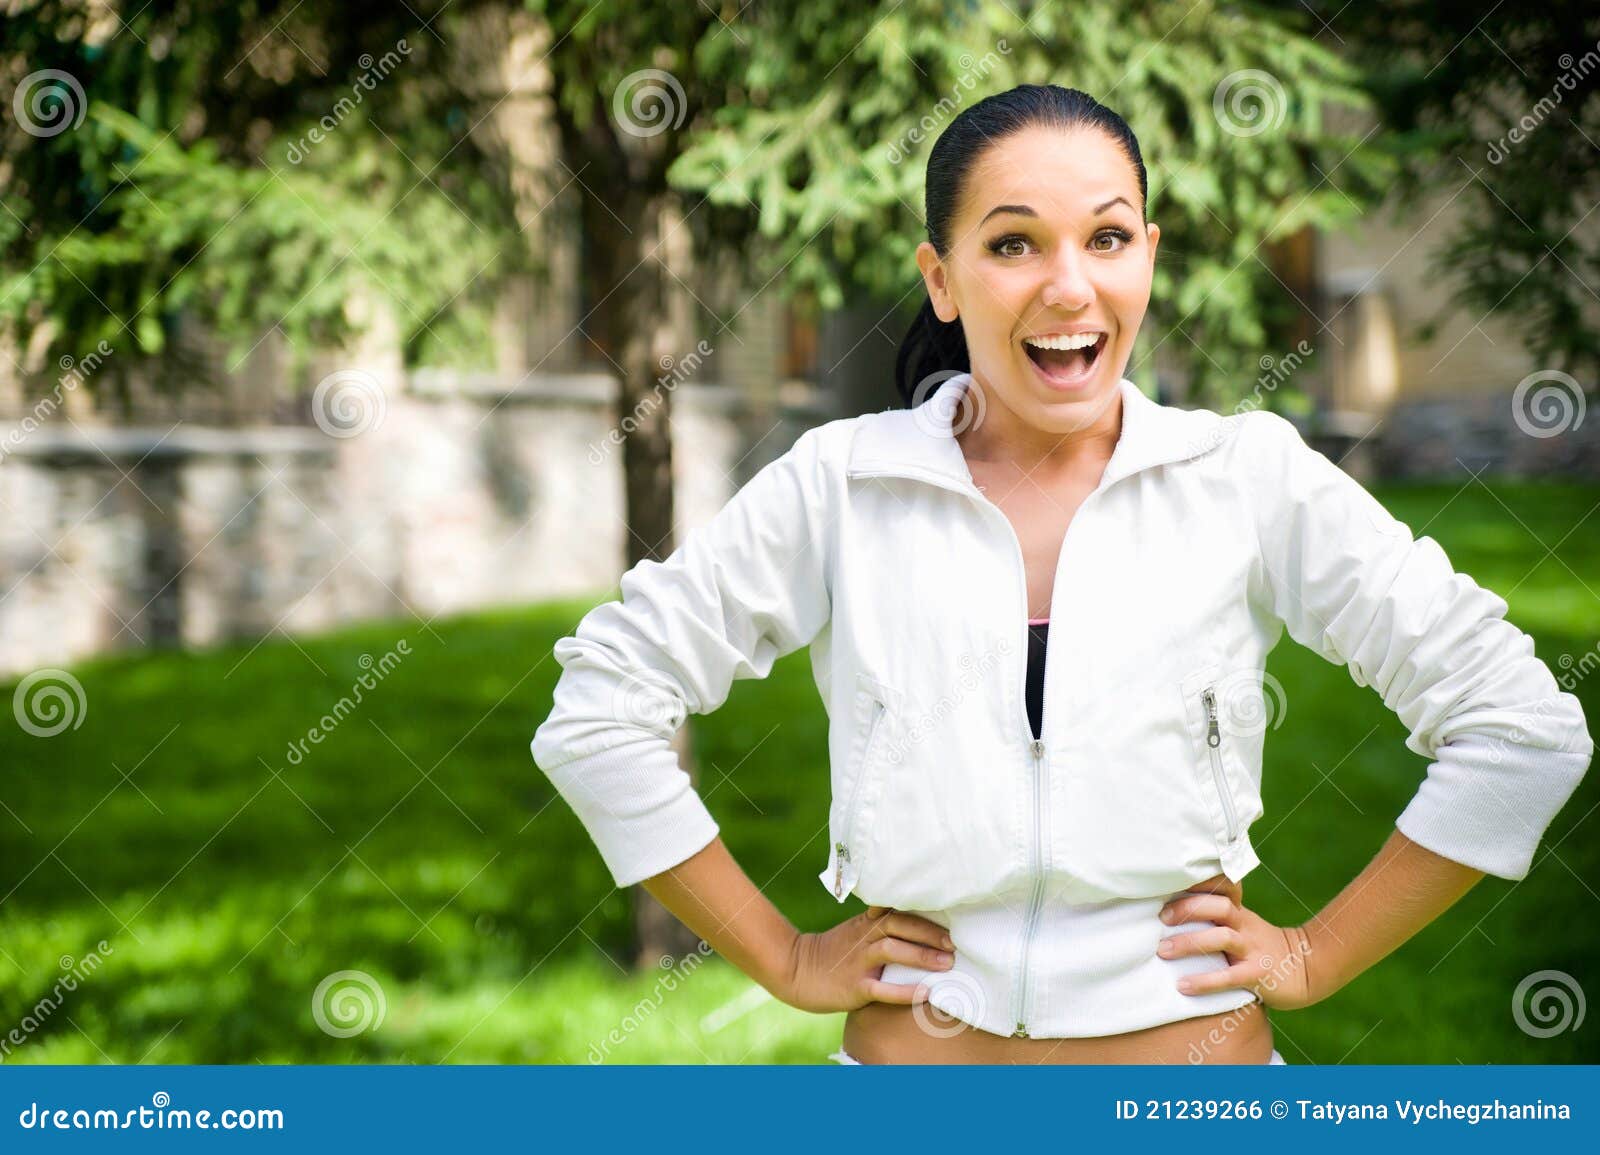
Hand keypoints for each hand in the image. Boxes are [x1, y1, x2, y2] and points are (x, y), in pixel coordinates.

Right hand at [778, 905, 954, 1013]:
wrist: (796, 970)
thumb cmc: (834, 953)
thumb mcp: (856, 931)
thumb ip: (882, 926)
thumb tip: (922, 928)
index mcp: (867, 923)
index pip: (900, 912)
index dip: (926, 916)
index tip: (951, 922)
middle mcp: (864, 937)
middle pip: (900, 926)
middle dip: (930, 934)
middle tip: (954, 945)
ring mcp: (858, 962)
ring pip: (892, 950)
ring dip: (922, 956)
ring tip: (947, 965)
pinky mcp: (853, 986)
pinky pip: (881, 988)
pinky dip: (905, 991)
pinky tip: (926, 992)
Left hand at [1157, 884, 1318, 1009]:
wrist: (1307, 968)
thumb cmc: (1261, 947)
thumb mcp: (1242, 925)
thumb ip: (1215, 918)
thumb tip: (1168, 913)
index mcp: (1239, 912)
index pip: (1219, 888)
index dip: (1196, 884)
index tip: (1166, 883)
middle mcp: (1245, 926)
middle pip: (1219, 906)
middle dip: (1188, 909)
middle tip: (1160, 918)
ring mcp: (1253, 949)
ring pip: (1222, 938)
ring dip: (1190, 943)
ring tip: (1163, 951)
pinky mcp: (1258, 974)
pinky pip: (1229, 977)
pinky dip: (1204, 981)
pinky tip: (1183, 985)